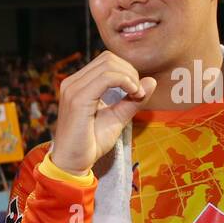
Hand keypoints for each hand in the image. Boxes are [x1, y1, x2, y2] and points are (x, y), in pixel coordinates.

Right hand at [49, 51, 156, 175]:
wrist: (73, 163)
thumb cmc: (90, 143)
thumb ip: (131, 100)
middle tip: (138, 93)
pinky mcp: (78, 99)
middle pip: (108, 58)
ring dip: (129, 77)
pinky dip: (125, 82)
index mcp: (78, 85)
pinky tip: (132, 94)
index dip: (127, 71)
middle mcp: (72, 83)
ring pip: (109, 64)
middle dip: (130, 72)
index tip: (137, 92)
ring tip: (136, 95)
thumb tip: (151, 81)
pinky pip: (107, 77)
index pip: (106, 61)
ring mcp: (73, 89)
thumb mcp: (117, 118)